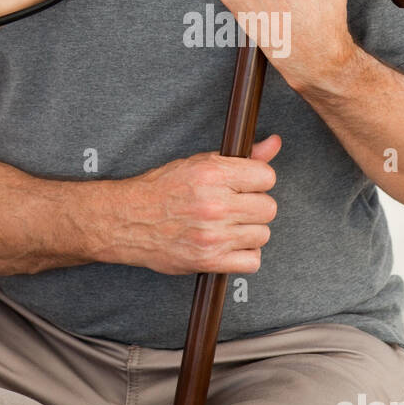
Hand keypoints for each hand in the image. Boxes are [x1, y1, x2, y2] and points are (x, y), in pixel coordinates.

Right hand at [93, 135, 281, 274]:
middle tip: (235, 205)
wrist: (128, 219)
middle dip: (254, 206)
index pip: (266, 176)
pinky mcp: (210, 261)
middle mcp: (214, 204)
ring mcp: (213, 235)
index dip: (258, 180)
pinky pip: (253, 261)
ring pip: (263, 234)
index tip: (246, 185)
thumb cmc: (161, 189)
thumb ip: (241, 157)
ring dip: (249, 231)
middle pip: (268, 208)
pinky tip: (229, 244)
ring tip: (229, 225)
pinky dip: (244, 255)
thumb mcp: (197, 163)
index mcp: (211, 174)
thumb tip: (274, 143)